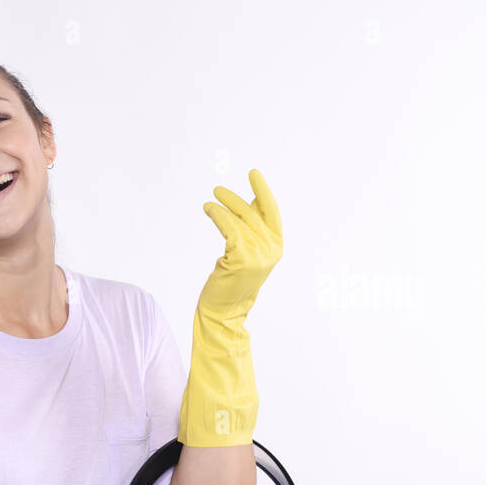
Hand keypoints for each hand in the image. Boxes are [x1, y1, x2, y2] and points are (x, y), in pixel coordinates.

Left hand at [197, 169, 282, 318]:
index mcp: (276, 246)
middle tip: (217, 189)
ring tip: (210, 202)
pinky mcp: (242, 259)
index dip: (263, 191)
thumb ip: (252, 230)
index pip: (272, 212)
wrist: (224, 311)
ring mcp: (258, 255)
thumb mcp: (247, 253)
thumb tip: (248, 202)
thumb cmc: (232, 282)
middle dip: (235, 199)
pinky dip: (218, 216)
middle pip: (252, 213)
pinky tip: (209, 210)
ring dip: (222, 207)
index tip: (253, 173)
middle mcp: (271, 249)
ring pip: (238, 220)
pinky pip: (229, 229)